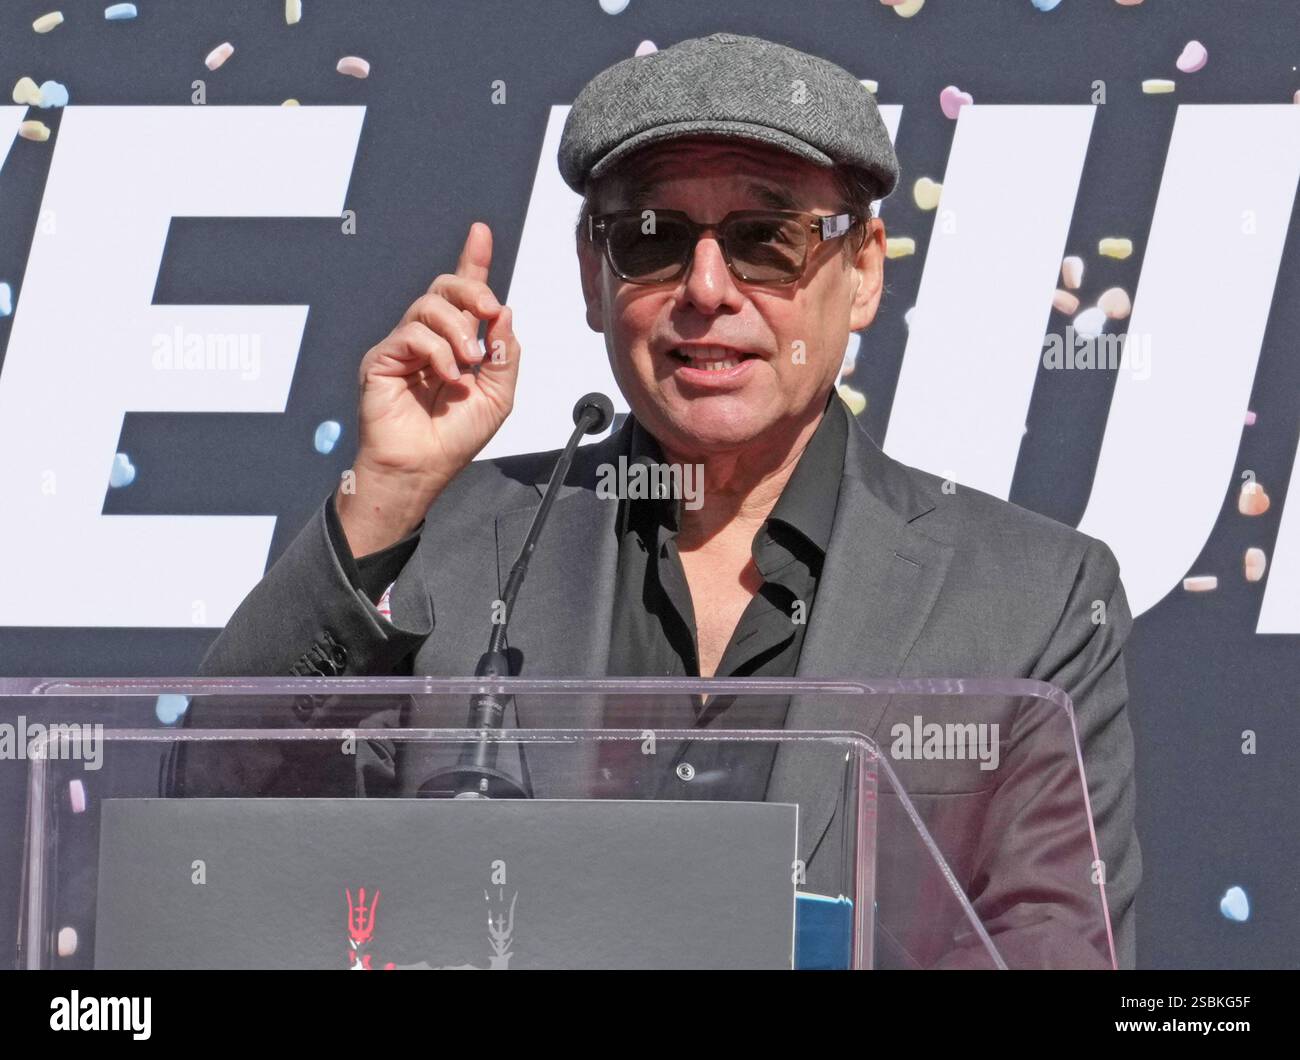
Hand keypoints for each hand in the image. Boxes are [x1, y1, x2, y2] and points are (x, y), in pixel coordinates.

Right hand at [336, 222, 520, 555]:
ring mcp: (403, 346)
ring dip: (459, 330)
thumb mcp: (498, 395)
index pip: (465, 296)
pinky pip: (412, 334)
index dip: (474, 261)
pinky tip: (448, 376)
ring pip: (430, 305)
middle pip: (445, 287)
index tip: (481, 232)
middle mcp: (429, 340)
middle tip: (489, 312)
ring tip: (469, 362)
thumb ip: (505, 353)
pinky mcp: (382, 358)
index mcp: (457, 344)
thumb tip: (504, 313)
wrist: (421, 470)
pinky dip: (438, 351)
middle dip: (473, 289)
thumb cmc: (453, 439)